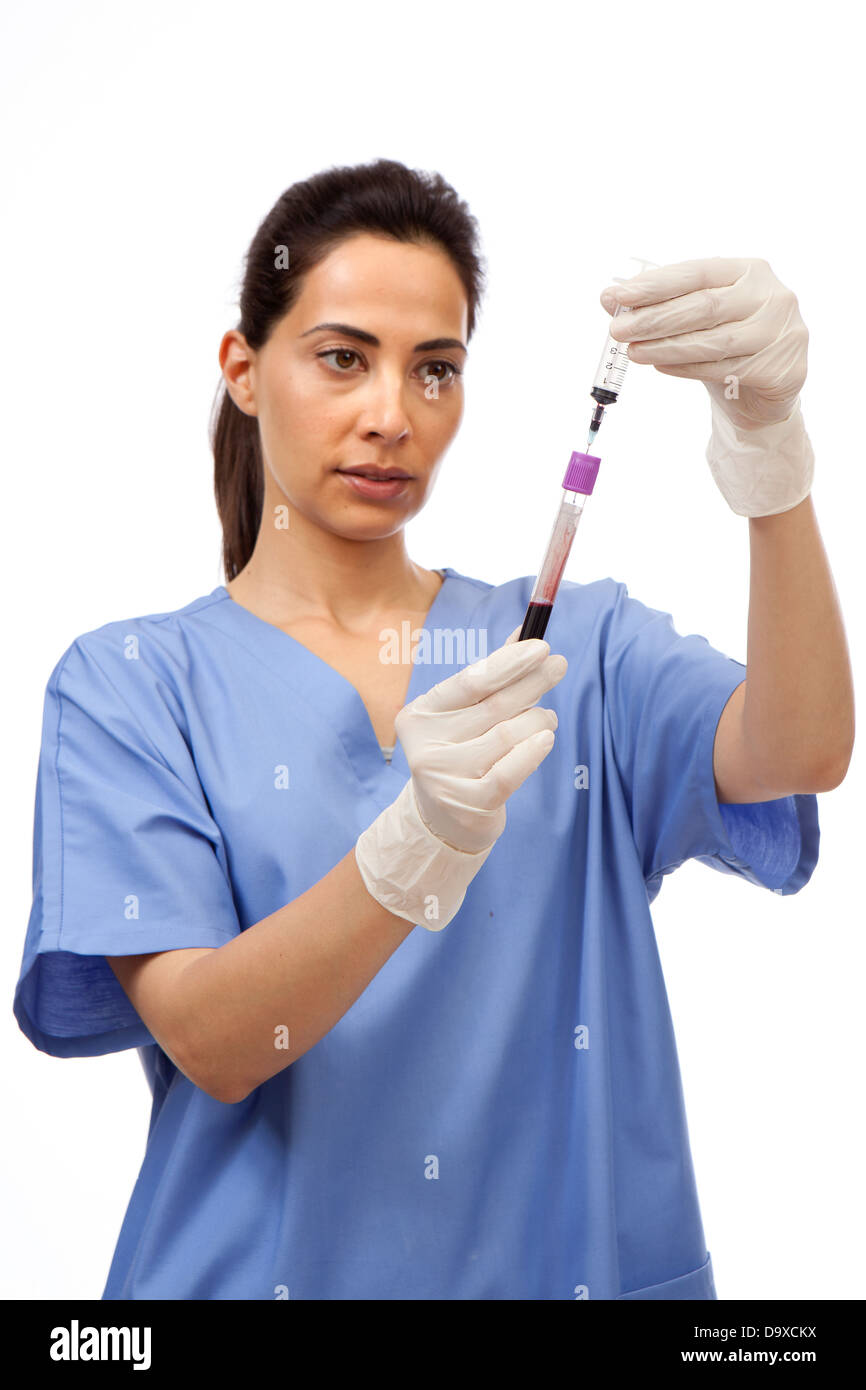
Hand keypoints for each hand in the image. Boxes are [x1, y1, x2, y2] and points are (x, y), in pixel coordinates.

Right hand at [354, 631, 566, 930]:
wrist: (444, 820)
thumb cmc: (461, 753)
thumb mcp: (465, 714)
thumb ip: (492, 676)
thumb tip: (525, 634)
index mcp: (420, 714)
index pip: (470, 681)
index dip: (508, 662)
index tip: (542, 646)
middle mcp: (426, 744)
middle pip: (493, 706)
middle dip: (532, 682)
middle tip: (558, 666)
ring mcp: (444, 776)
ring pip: (507, 736)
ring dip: (538, 720)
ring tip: (548, 718)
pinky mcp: (468, 804)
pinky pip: (510, 771)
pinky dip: (533, 751)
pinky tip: (546, 739)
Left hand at [600, 258, 814, 516]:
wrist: (765, 390)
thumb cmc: (728, 343)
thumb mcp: (700, 317)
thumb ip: (665, 304)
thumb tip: (612, 299)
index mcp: (751, 271)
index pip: (697, 272)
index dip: (655, 284)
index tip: (616, 296)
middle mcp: (772, 296)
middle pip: (704, 306)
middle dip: (654, 318)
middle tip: (617, 329)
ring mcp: (780, 333)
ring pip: (713, 340)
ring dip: (665, 347)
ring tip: (633, 352)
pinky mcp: (780, 370)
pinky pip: (724, 369)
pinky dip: (686, 368)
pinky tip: (661, 366)